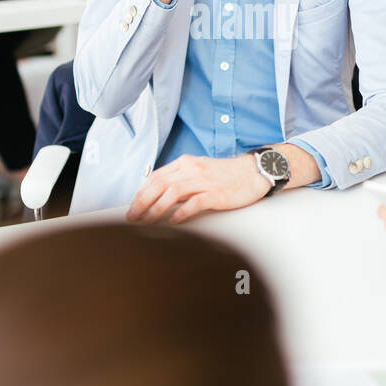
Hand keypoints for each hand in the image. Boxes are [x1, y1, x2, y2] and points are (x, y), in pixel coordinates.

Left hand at [127, 153, 267, 224]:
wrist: (253, 172)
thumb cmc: (226, 174)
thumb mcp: (199, 170)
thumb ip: (180, 179)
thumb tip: (158, 195)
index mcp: (185, 163)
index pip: (155, 177)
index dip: (140, 193)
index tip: (132, 207)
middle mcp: (192, 169)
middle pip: (159, 184)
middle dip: (142, 202)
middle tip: (132, 217)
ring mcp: (204, 181)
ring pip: (172, 193)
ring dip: (156, 209)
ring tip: (147, 222)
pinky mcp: (217, 194)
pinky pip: (194, 203)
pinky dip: (181, 213)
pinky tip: (172, 222)